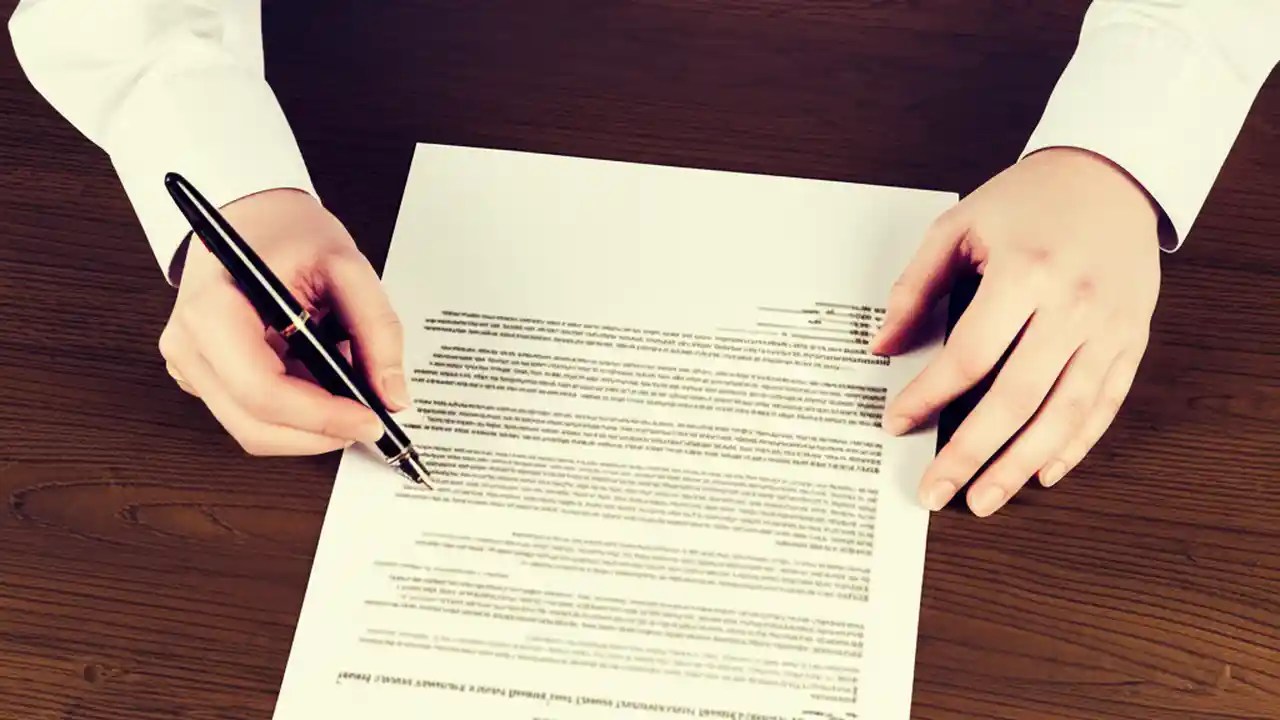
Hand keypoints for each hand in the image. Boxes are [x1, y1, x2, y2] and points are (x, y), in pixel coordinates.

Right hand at [159, 189, 408, 455]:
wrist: (252, 214)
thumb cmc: (287, 231)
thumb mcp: (347, 266)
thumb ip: (378, 330)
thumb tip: (392, 395)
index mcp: (214, 310)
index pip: (262, 390)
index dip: (320, 417)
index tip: (369, 420)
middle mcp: (190, 345)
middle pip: (254, 424)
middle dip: (319, 433)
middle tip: (370, 420)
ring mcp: (192, 365)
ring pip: (254, 429)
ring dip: (309, 426)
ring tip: (347, 391)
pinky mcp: (205, 377)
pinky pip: (252, 415)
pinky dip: (296, 413)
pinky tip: (320, 383)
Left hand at [872, 147, 1160, 516]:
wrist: (1111, 176)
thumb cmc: (1029, 200)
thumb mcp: (959, 227)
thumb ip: (916, 287)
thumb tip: (882, 346)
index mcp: (1027, 272)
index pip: (969, 355)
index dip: (928, 395)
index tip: (896, 422)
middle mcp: (1073, 306)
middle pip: (1015, 398)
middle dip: (970, 452)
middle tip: (934, 490)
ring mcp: (1109, 329)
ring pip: (1063, 415)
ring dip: (1019, 465)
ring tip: (983, 499)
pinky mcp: (1131, 342)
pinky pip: (1103, 406)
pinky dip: (1073, 446)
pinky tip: (1041, 472)